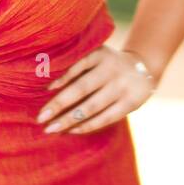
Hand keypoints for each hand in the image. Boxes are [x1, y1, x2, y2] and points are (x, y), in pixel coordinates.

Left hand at [36, 46, 157, 134]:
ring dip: (69, 120)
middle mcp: (111, 69)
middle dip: (59, 105)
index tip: (44, 91)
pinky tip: (72, 130)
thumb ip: (76, 66)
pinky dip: (87, 125)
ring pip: (91, 107)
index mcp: (100, 54)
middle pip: (81, 89)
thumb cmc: (107, 64)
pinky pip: (106, 118)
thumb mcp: (96, 57)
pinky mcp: (131, 102)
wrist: (143, 67)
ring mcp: (122, 86)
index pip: (77, 67)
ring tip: (51, 128)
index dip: (61, 79)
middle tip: (40, 118)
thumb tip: (48, 87)